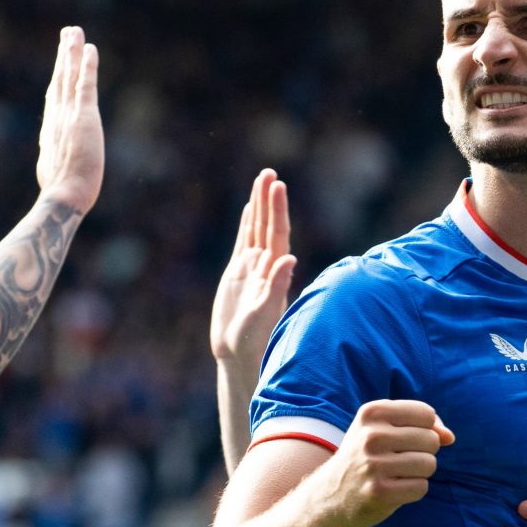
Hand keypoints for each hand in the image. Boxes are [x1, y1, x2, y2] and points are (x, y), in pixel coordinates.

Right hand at [35, 26, 103, 212]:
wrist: (63, 195)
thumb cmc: (61, 193)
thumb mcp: (55, 173)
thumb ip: (55, 163)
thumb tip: (52, 169)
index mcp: (51, 130)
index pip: (55, 98)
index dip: (57, 77)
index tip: (60, 62)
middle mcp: (57, 118)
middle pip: (60, 80)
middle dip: (63, 55)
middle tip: (66, 33)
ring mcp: (69, 115)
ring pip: (69, 77)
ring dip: (71, 52)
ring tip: (74, 31)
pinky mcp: (83, 117)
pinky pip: (85, 85)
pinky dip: (87, 66)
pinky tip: (89, 48)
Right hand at [210, 169, 297, 369]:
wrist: (239, 355)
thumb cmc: (254, 340)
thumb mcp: (265, 314)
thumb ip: (277, 286)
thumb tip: (289, 259)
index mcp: (274, 272)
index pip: (277, 233)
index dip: (277, 210)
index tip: (278, 186)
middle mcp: (265, 266)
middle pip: (266, 225)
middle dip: (267, 199)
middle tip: (269, 172)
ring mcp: (252, 268)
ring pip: (255, 229)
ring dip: (258, 205)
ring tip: (261, 179)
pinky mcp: (237, 274)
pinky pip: (243, 242)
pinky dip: (246, 224)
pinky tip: (248, 208)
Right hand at [318, 399, 455, 526]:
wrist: (329, 496)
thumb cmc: (365, 456)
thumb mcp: (384, 429)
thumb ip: (422, 425)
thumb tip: (450, 437)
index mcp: (372, 413)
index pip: (426, 414)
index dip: (425, 429)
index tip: (405, 439)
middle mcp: (371, 436)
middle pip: (432, 440)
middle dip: (424, 452)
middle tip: (398, 460)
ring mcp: (374, 465)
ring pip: (430, 464)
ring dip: (420, 473)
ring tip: (396, 474)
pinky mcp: (379, 492)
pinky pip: (421, 488)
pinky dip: (413, 490)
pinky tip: (393, 489)